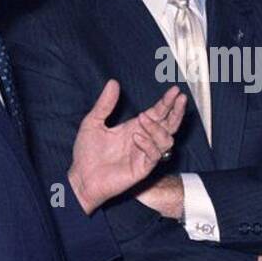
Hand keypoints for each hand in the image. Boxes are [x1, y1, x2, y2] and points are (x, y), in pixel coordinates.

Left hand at [68, 81, 186, 214]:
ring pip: (166, 139)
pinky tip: (136, 137)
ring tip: (143, 119)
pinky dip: (148, 144)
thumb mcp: (93, 122)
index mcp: (135, 127)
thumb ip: (105, 104)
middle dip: (177, 112)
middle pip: (169, 125)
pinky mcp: (142, 168)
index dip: (167, 102)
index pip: (157, 113)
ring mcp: (144, 154)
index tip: (175, 90)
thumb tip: (113, 83)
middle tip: (180, 99)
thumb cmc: (87, 153)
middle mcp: (144, 139)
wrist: (81, 177)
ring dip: (157, 127)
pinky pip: (154, 155)